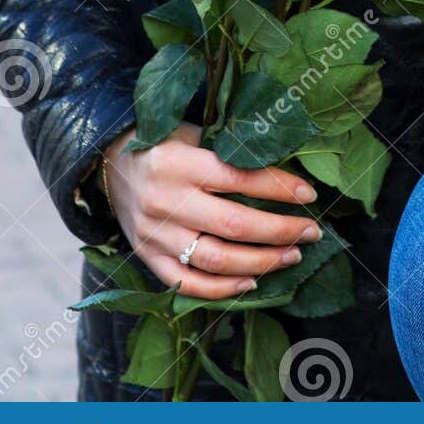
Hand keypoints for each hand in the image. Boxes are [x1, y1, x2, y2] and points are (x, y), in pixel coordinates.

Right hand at [103, 121, 322, 298]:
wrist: (112, 164)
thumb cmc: (165, 144)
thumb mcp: (195, 134)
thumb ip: (230, 151)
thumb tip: (286, 170)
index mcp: (180, 163)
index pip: (239, 178)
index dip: (278, 188)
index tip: (309, 194)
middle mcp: (166, 200)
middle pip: (233, 225)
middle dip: (280, 231)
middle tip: (311, 231)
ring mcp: (155, 234)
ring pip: (215, 259)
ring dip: (260, 262)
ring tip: (292, 255)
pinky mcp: (147, 257)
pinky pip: (187, 283)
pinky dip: (222, 288)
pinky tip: (252, 282)